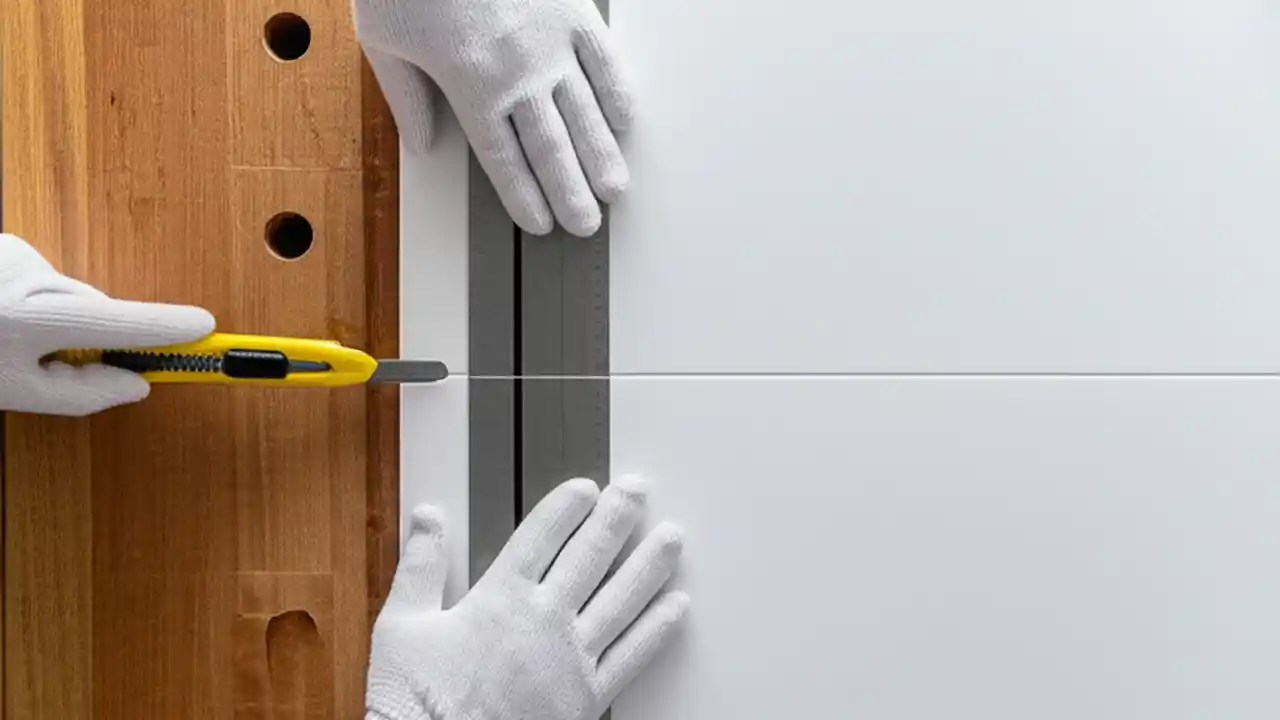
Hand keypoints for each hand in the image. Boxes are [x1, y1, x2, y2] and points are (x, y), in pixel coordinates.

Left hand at [0, 234, 214, 415]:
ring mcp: (16, 255)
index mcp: (22, 318)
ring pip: (70, 293)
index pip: (111, 323)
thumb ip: (80, 394)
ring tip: (13, 334)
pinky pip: (46, 278)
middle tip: (56, 360)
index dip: (162, 326)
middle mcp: (22, 276)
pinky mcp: (10, 247)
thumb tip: (135, 386)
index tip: (203, 327)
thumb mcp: (12, 392)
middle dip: (90, 335)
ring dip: (58, 317)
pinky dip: (36, 298)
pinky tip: (7, 312)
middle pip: (94, 309)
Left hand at [354, 0, 633, 237]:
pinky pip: (605, 59)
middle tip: (586, 224)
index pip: (504, 158)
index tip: (540, 222)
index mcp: (468, 84)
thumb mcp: (382, 38)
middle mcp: (517, 70)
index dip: (524, 196)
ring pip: (584, 113)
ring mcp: (551, 40)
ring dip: (602, 156)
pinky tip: (625, 122)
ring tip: (615, 189)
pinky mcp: (572, 9)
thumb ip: (404, 98)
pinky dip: (617, 93)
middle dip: (570, 192)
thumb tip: (423, 145)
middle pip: (550, 147)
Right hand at [366, 476, 688, 719]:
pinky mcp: (587, 698)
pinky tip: (676, 606)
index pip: (542, 535)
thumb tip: (427, 518)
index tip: (586, 488)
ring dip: (650, 563)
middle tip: (636, 492)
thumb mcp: (401, 623)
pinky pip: (632, 655)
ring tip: (670, 537)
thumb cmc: (413, 701)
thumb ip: (420, 565)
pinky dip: (657, 628)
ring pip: (622, 598)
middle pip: (590, 556)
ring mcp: (570, 659)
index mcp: (498, 598)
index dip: (567, 507)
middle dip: (617, 518)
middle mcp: (542, 621)